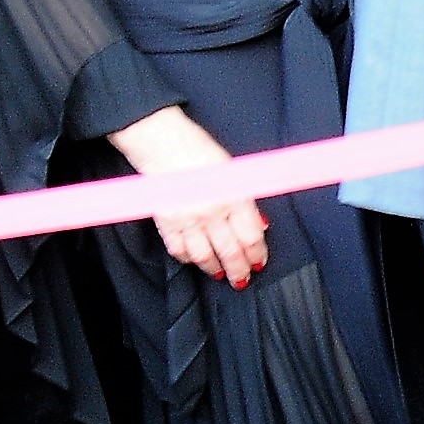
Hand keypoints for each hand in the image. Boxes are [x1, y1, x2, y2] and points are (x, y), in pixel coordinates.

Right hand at [109, 104, 268, 287]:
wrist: (163, 145)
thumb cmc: (200, 152)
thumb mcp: (234, 171)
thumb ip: (246, 201)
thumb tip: (259, 225)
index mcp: (235, 198)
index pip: (251, 237)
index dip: (257, 254)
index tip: (259, 262)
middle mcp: (213, 213)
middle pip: (231, 252)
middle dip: (239, 270)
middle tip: (242, 279)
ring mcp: (188, 220)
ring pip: (205, 257)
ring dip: (215, 269)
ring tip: (220, 274)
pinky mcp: (166, 223)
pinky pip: (179, 250)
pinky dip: (188, 259)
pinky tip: (195, 261)